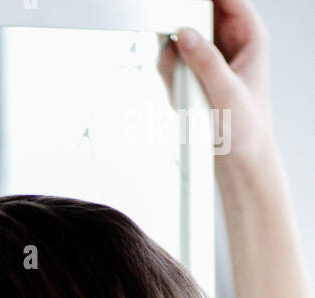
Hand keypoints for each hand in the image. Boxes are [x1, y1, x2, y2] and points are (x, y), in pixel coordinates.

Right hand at [157, 0, 273, 172]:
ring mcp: (209, 58)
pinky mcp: (192, 75)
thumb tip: (185, 35)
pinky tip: (180, 93)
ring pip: (181, 36)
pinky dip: (168, 74)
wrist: (238, 163)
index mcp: (249, 36)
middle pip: (200, 13)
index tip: (183, 5)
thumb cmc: (247, 131)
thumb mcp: (227, 94)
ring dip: (174, 57)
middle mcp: (229, 42)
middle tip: (175, 39)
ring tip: (184, 83)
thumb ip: (206, 62)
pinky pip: (171, 61)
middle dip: (183, 26)